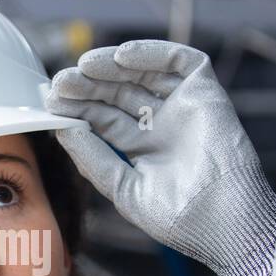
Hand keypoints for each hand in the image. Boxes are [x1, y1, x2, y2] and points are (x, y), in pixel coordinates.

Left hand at [46, 39, 275, 275]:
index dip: (77, 108)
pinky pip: (179, 61)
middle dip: (88, 85)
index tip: (50, 101)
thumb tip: (61, 129)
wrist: (225, 223)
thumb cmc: (179, 219)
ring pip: (142, 73)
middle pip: (117, 93)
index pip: (103, 119)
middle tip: (60, 82)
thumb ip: (93, 158)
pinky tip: (121, 59)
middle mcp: (162, 125)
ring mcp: (183, 108)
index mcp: (143, 150)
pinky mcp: (206, 93)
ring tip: (83, 67)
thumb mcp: (123, 187)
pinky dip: (151, 53)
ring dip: (111, 66)